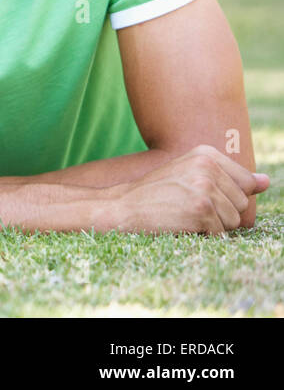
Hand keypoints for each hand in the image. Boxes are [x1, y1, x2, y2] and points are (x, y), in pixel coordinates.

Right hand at [109, 144, 268, 233]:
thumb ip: (230, 179)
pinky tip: (181, 223)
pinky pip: (220, 233)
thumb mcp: (191, 176)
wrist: (122, 206)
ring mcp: (205, 186)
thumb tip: (266, 182)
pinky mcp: (202, 208)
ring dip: (212, 225)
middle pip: (242, 203)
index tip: (199, 195)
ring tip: (183, 214)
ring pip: (234, 221)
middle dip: (221, 213)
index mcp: (206, 154)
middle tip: (187, 206)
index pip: (246, 183)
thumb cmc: (156, 194)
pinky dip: (203, 235)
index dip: (227, 197)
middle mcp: (208, 166)